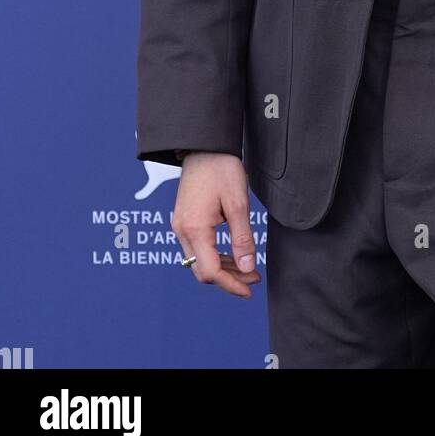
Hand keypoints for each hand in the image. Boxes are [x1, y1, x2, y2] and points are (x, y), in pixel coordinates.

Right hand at [171, 152, 261, 297]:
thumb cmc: (222, 168)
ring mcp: (181, 225)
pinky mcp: (184, 220)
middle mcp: (182, 231)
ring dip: (223, 268)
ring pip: (199, 261)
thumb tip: (247, 268)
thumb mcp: (238, 203)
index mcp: (195, 228)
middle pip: (202, 271)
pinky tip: (233, 254)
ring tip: (248, 269)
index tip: (250, 289)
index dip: (231, 285)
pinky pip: (197, 248)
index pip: (210, 271)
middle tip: (254, 279)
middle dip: (228, 279)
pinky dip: (215, 255)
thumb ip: (242, 238)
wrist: (204, 146)